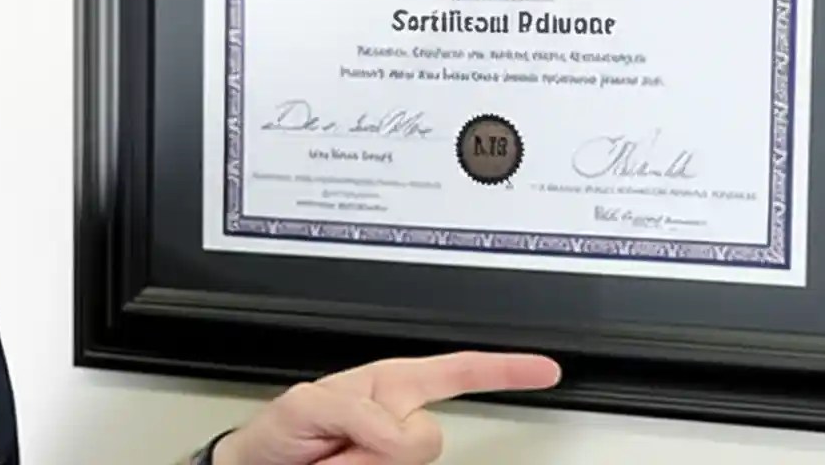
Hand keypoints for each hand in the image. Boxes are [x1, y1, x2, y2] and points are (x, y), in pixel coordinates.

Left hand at [210, 350, 560, 464]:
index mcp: (388, 385)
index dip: (504, 371)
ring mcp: (392, 456)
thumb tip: (401, 426)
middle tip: (336, 445)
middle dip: (377, 448)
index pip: (457, 371)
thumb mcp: (308, 405)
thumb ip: (356, 409)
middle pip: (426, 442)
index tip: (546, 369)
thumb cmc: (278, 432)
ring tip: (331, 460)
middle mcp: (398, 419)